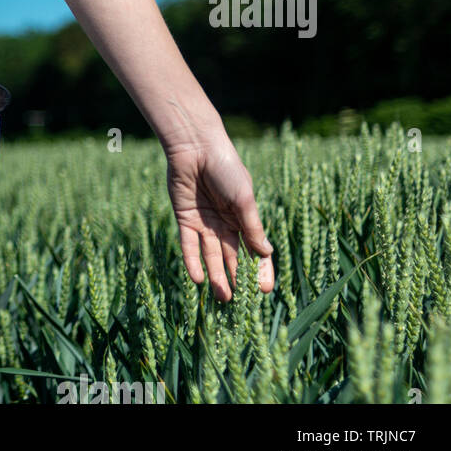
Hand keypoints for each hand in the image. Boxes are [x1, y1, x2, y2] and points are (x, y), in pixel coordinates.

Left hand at [165, 136, 274, 301]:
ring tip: (221, 296)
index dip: (260, 270)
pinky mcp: (185, 220)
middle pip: (232, 257)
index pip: (255, 250)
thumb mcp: (244, 200)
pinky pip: (188, 246)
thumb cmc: (227, 169)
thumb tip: (266, 254)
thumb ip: (252, 228)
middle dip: (236, 279)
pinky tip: (198, 279)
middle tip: (239, 302)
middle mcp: (225, 224)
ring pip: (211, 256)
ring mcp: (205, 223)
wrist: (197, 148)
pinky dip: (192, 262)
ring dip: (216, 275)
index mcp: (245, 218)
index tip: (264, 291)